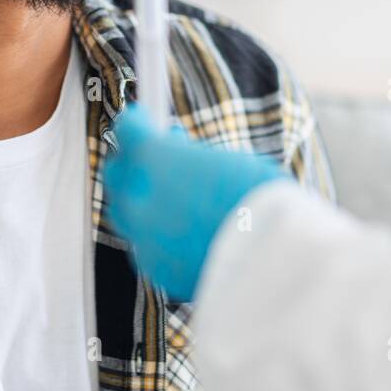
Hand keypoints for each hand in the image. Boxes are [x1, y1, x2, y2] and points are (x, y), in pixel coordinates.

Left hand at [101, 104, 288, 301]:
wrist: (272, 258)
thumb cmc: (261, 200)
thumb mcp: (229, 161)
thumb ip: (192, 160)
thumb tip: (186, 162)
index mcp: (152, 157)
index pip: (128, 128)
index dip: (139, 122)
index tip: (146, 120)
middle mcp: (136, 196)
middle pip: (118, 173)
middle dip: (135, 163)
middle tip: (163, 159)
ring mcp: (142, 236)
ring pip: (126, 213)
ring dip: (144, 201)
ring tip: (176, 199)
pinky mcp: (156, 269)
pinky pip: (146, 245)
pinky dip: (158, 236)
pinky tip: (184, 232)